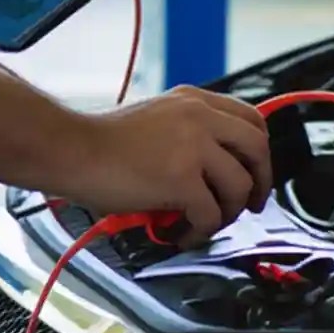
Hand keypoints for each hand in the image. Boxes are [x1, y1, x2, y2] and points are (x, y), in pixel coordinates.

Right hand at [64, 86, 271, 245]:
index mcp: (194, 100)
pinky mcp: (182, 178)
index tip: (254, 173)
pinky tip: (180, 231)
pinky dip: (200, 231)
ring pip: (240, 187)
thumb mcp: (157, 118)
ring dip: (226, 213)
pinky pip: (211, 215)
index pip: (252, 120)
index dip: (259, 153)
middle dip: (260, 184)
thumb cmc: (103, 141)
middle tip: (249, 206)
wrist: (73, 149)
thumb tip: (216, 166)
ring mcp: (193, 147)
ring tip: (201, 222)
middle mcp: (199, 117)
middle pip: (258, 149)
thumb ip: (190, 131)